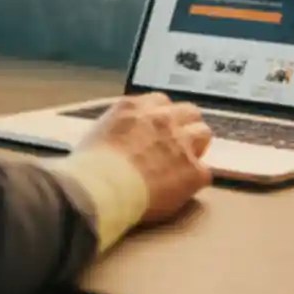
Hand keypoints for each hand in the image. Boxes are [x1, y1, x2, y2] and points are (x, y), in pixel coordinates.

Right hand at [75, 92, 211, 223]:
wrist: (101, 188)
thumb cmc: (89, 167)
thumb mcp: (96, 134)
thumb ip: (117, 128)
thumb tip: (121, 139)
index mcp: (134, 108)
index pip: (160, 101)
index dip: (160, 116)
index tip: (156, 129)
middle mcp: (161, 119)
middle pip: (188, 112)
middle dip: (184, 126)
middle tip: (175, 145)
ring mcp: (181, 143)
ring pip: (203, 133)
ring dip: (195, 146)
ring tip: (183, 165)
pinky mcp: (193, 170)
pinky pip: (204, 172)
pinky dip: (193, 181)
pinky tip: (180, 191)